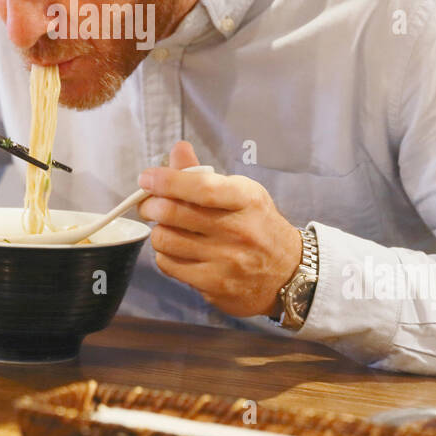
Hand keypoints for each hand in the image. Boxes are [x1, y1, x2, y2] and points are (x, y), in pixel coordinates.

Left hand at [137, 141, 302, 317]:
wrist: (289, 272)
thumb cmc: (257, 225)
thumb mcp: (241, 193)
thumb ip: (204, 175)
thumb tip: (177, 149)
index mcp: (246, 199)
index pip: (201, 187)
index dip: (167, 180)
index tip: (146, 177)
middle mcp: (238, 230)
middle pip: (174, 213)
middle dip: (150, 205)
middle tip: (149, 204)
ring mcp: (227, 261)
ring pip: (165, 240)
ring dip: (159, 231)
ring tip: (168, 228)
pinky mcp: (215, 286)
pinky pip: (169, 266)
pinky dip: (165, 255)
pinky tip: (178, 251)